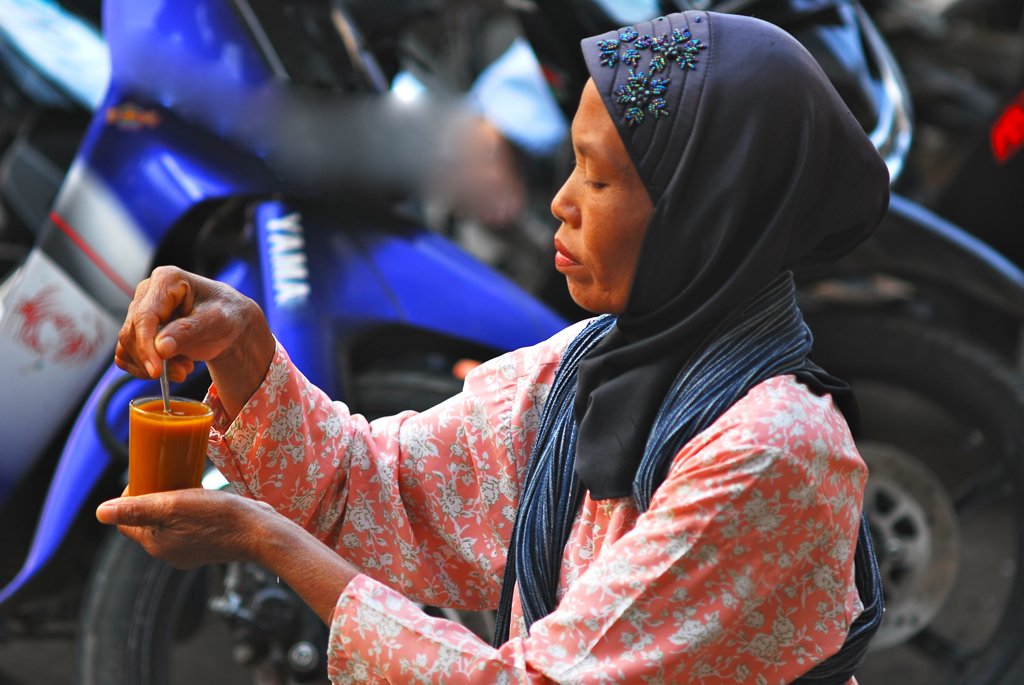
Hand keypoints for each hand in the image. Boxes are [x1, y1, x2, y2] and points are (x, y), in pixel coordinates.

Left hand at [96, 487, 360, 622]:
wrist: (262, 533)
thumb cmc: (220, 517)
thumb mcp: (175, 505)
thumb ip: (137, 509)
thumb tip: (99, 513)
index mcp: (155, 543)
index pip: (126, 520)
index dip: (130, 495)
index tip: (145, 474)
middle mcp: (169, 551)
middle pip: (147, 520)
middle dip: (151, 496)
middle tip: (164, 472)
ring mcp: (189, 550)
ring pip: (168, 521)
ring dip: (171, 501)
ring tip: (183, 480)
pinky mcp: (207, 545)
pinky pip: (188, 525)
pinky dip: (189, 510)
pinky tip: (202, 496)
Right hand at [116, 266, 274, 417]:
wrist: (231, 322)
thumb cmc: (228, 313)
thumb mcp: (217, 321)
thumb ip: (189, 331)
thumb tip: (160, 347)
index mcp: (166, 280)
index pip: (144, 316)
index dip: (146, 346)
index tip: (156, 371)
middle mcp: (148, 293)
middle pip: (132, 333)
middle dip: (154, 360)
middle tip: (183, 373)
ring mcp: (140, 311)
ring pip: (127, 346)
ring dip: (152, 366)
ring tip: (184, 368)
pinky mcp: (139, 330)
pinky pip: (127, 355)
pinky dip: (146, 368)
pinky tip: (174, 366)